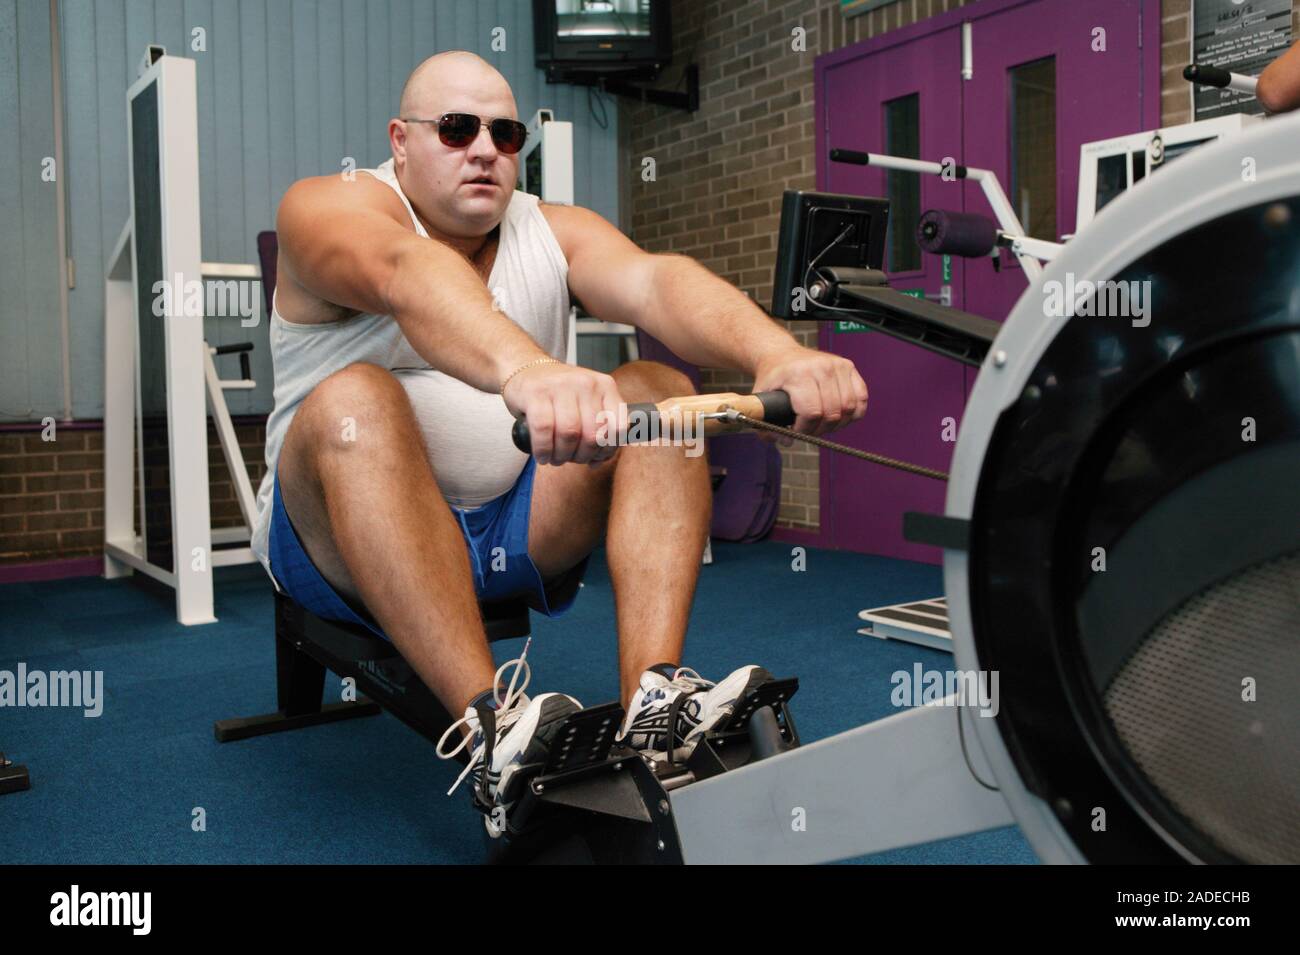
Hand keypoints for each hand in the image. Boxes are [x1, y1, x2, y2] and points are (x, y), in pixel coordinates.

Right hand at [502, 361, 627, 465]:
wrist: (527, 368)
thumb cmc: (559, 394)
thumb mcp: (587, 403)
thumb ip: (599, 428)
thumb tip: (599, 461)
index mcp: (605, 386)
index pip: (619, 426)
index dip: (607, 449)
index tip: (595, 456)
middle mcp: (586, 383)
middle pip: (592, 435)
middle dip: (582, 456)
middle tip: (571, 459)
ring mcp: (560, 386)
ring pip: (569, 434)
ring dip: (562, 455)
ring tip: (556, 458)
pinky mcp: (536, 393)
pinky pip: (544, 430)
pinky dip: (544, 450)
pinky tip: (543, 455)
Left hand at [751, 346, 867, 442]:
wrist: (781, 355)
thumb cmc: (772, 379)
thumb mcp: (760, 400)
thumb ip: (766, 426)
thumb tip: (787, 441)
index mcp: (798, 374)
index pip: (812, 412)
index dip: (805, 430)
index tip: (797, 431)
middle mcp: (821, 367)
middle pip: (832, 413)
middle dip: (821, 429)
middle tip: (811, 430)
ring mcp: (837, 365)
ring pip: (849, 408)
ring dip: (838, 424)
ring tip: (823, 424)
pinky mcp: (849, 366)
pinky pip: (861, 398)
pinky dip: (854, 413)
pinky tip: (839, 416)